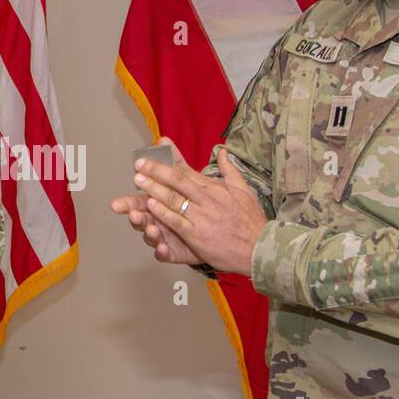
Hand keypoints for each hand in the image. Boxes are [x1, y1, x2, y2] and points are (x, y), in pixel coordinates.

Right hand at [110, 138, 201, 264]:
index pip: (146, 197)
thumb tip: (164, 139)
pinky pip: (166, 254)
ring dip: (148, 232)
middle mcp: (161, 220)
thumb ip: (177, 164)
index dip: (137, 191)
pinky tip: (162, 247)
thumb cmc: (208, 211)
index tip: (131, 183)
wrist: (235, 237)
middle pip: (143, 216)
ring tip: (150, 229)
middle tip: (128, 210)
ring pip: (152, 235)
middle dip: (135, 212)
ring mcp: (167, 237)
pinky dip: (162, 251)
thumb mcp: (195, 184)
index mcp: (163, 204)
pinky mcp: (177, 253)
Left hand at [132, 145, 267, 274]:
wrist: (260, 247)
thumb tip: (223, 151)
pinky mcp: (197, 235)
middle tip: (138, 165)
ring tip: (139, 181)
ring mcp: (202, 217)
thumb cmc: (251, 220)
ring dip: (154, 189)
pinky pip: (177, 221)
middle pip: (177, 182)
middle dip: (156, 172)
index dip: (167, 162)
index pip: (186, 172)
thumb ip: (229, 170)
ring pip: (174, 200)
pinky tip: (150, 205)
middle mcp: (207, 199)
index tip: (151, 155)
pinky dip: (163, 212)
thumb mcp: (244, 189)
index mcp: (215, 188)